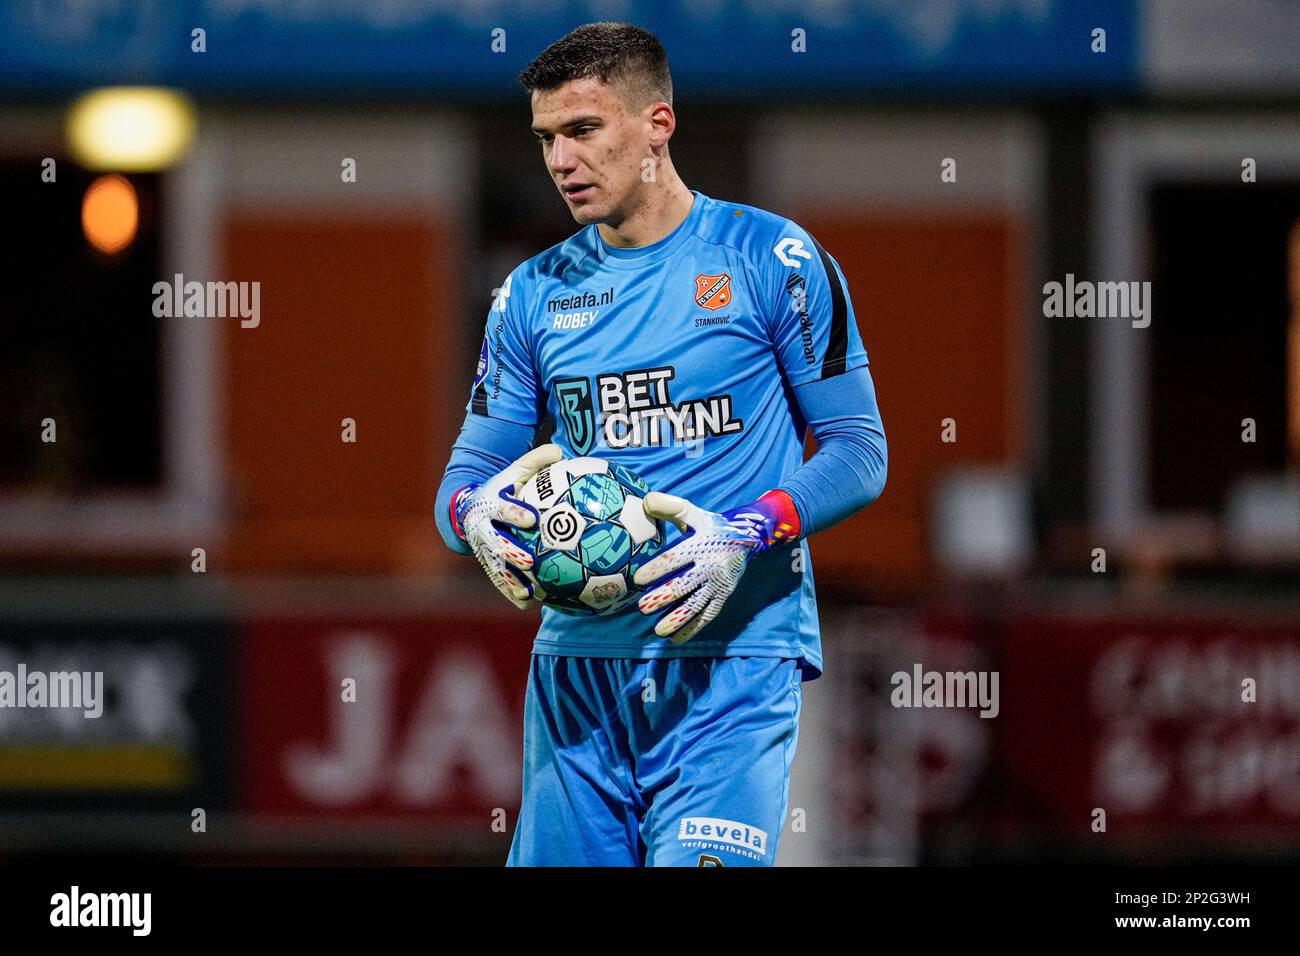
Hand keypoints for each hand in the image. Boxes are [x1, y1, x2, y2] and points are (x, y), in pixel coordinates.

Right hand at [452, 443, 563, 608]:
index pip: (502, 509)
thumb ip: (535, 461)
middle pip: (497, 543)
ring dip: (511, 582)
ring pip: (497, 567)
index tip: (530, 519)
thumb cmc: (501, 487)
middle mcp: (484, 529)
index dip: (514, 513)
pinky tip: (529, 604)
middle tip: (529, 562)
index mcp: (491, 505)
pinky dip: (512, 592)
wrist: (467, 508)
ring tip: (528, 594)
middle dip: (511, 553)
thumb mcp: (514, 471)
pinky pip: (500, 580)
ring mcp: (484, 549)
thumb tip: (559, 450)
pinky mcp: (487, 563)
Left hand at [632, 489, 799, 643]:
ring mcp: (718, 584)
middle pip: (685, 585)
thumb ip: (670, 507)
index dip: (657, 568)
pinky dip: (693, 628)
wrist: (747, 537)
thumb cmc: (710, 526)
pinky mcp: (723, 596)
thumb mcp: (693, 512)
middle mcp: (710, 566)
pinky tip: (676, 639)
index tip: (638, 579)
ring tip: (659, 630)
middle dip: (663, 597)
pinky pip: (708, 615)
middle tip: (643, 607)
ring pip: (696, 605)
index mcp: (700, 544)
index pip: (676, 558)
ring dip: (677, 619)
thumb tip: (646, 502)